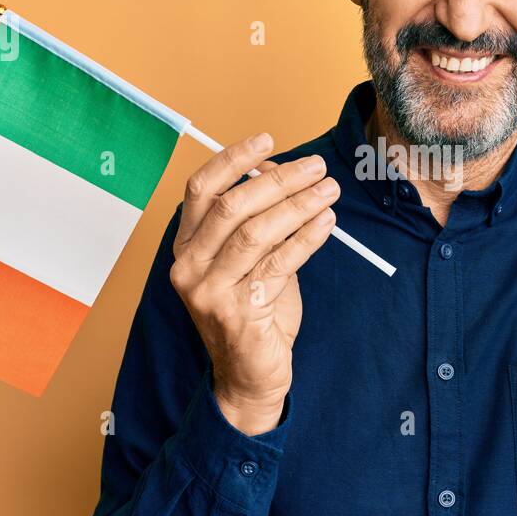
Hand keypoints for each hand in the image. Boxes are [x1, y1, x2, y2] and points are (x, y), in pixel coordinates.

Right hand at [169, 133, 339, 434]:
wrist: (250, 376)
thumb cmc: (254, 311)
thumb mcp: (251, 260)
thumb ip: (258, 220)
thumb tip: (279, 172)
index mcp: (187, 246)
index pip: (201, 189)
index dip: (233, 160)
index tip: (268, 139)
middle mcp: (189, 267)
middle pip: (231, 206)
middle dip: (279, 180)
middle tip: (317, 168)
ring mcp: (209, 292)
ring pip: (255, 233)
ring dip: (298, 205)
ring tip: (329, 191)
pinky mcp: (238, 313)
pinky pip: (278, 264)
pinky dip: (306, 239)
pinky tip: (327, 223)